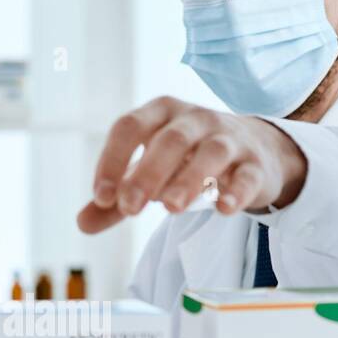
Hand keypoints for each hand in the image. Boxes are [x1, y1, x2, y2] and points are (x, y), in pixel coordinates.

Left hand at [77, 97, 307, 234]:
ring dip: (189, 179)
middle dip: (147, 173)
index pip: (129, 127)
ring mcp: (228, 138)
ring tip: (171, 210)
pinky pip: (247, 174)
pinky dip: (235, 190)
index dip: (112, 160)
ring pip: (211, 152)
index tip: (102, 197)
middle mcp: (194, 119)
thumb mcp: (146, 173)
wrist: (252, 151)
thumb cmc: (184, 160)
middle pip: (169, 140)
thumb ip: (114, 200)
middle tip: (130, 209)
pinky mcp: (256, 164)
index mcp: (159, 113)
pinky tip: (222, 209)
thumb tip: (81, 223)